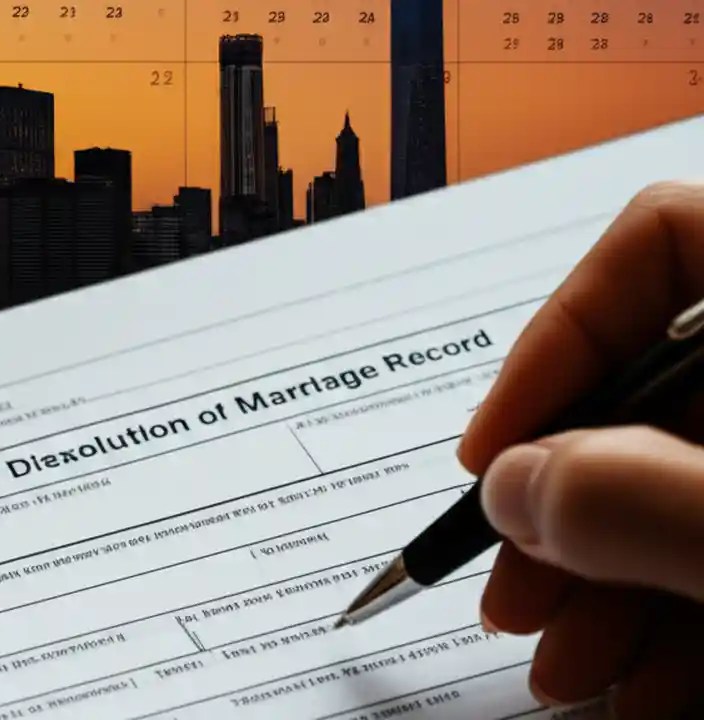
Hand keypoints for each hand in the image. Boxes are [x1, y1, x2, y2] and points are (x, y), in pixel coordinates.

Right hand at [458, 181, 703, 717]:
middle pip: (650, 394)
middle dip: (566, 513)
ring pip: (680, 487)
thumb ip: (642, 499)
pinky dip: (675, 620)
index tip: (494, 454)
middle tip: (515, 598)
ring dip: (605, 588)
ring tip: (567, 670)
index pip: (661, 241)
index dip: (560, 342)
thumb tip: (516, 488)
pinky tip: (643, 686)